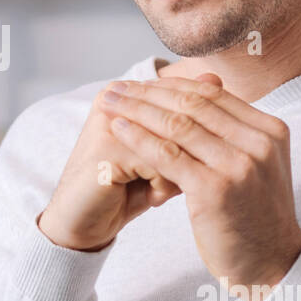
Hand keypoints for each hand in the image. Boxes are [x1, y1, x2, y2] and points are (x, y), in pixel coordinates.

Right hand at [37, 81, 190, 252]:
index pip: (179, 98)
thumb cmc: (126, 186)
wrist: (85, 221)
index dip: (194, 133)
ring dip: (173, 174)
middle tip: (180, 177)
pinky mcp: (108, 152)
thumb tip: (216, 79)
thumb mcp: (163, 148)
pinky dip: (160, 189)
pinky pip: (159, 167)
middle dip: (187, 155)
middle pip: (179, 121)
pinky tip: (147, 197)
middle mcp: (113, 99)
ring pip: (173, 145)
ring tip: (160, 187)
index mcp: (124, 90)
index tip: (187, 156)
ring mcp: (109, 123)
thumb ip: (188, 117)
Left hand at [96, 73, 300, 297]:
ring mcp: (239, 165)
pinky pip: (168, 155)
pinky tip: (118, 130)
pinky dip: (139, 139)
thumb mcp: (254, 166)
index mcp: (270, 130)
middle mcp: (259, 142)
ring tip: (109, 103)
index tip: (140, 82)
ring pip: (177, 125)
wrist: (272, 265)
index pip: (212, 94)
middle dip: (148, 93)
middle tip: (116, 88)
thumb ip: (232, 132)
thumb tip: (201, 90)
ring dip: (137, 110)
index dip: (171, 85)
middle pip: (193, 104)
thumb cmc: (254, 216)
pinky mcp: (215, 189)